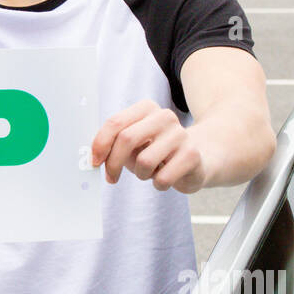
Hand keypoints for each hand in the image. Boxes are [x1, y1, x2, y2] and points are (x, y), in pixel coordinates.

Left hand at [90, 99, 208, 193]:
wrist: (199, 159)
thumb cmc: (158, 152)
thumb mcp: (134, 144)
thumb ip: (115, 144)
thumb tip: (95, 157)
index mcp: (146, 108)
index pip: (115, 123)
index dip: (100, 144)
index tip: (95, 162)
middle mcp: (164, 117)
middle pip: (126, 139)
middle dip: (113, 163)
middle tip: (111, 177)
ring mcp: (180, 134)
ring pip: (144, 162)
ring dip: (141, 175)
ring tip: (150, 172)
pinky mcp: (192, 155)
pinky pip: (162, 178)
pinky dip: (158, 184)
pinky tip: (166, 177)